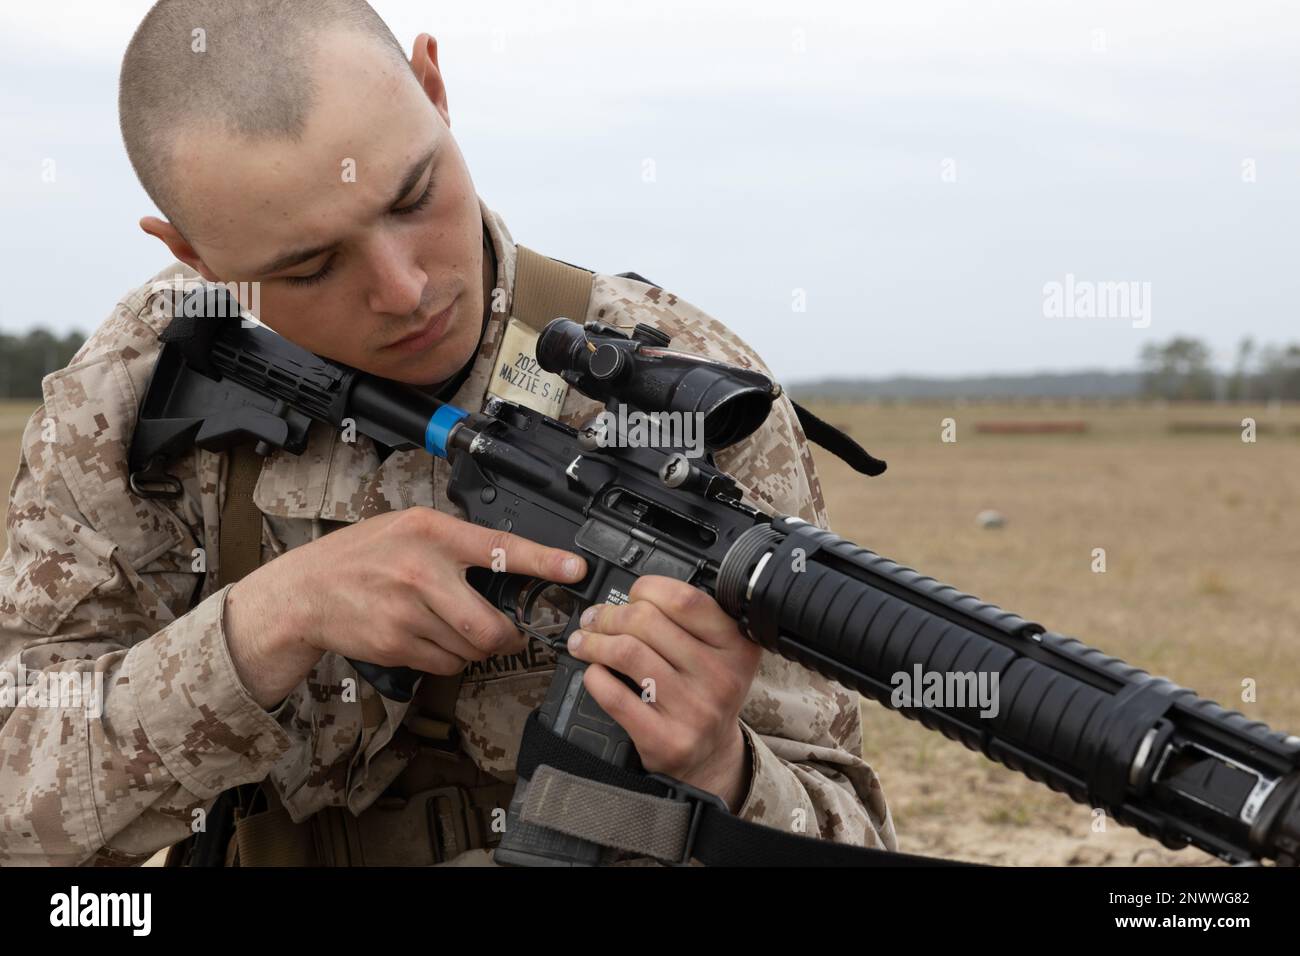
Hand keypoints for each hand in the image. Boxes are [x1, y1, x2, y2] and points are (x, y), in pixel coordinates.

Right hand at [224, 507, 586, 707]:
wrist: (306, 591)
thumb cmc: (364, 554)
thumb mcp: (411, 527)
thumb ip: (457, 540)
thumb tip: (512, 560)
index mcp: (432, 533)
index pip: (500, 547)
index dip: (544, 560)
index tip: (575, 568)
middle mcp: (421, 571)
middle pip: (490, 626)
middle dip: (506, 636)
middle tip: (506, 630)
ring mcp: (405, 613)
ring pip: (470, 650)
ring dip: (474, 647)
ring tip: (450, 625)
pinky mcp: (394, 645)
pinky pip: (445, 664)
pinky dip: (448, 659)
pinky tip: (427, 637)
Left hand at [566, 576, 761, 810]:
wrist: (709, 756)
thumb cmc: (705, 693)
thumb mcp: (717, 652)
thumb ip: (687, 621)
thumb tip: (628, 597)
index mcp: (737, 646)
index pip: (684, 599)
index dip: (647, 589)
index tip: (631, 595)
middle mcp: (721, 677)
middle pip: (648, 622)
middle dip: (610, 614)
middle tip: (595, 619)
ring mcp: (694, 711)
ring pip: (627, 653)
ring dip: (594, 642)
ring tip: (584, 641)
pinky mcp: (666, 739)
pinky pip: (615, 696)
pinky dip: (594, 677)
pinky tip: (592, 673)